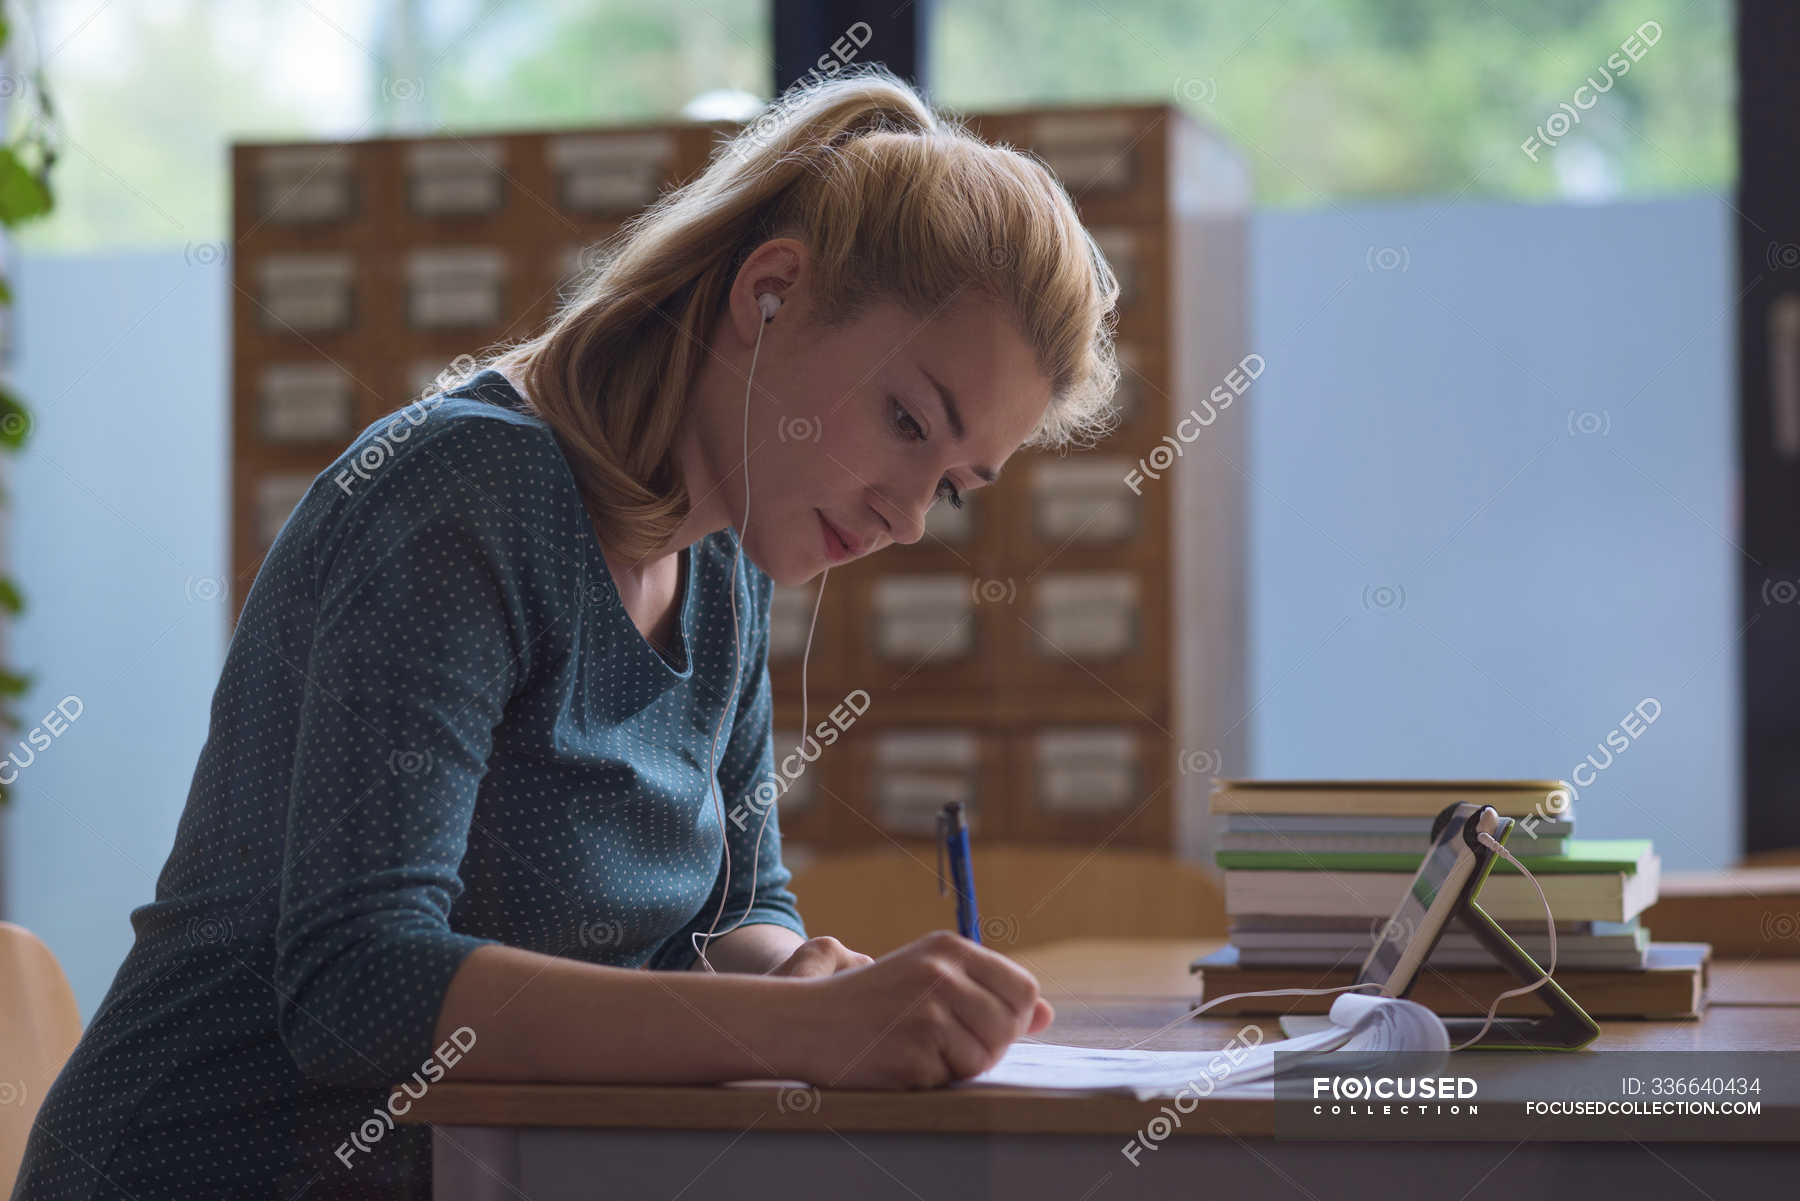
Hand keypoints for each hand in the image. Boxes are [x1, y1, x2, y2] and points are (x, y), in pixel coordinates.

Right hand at [783, 929, 1054, 1089]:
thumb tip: (1045, 1016)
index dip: (1010, 1016)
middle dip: (987, 1044)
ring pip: (985, 1057)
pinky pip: (952, 1079)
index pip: (1023, 988)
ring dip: (958, 1065)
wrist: (804, 1021)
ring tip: (918, 1048)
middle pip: (1009, 1025)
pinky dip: (931, 1079)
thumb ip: (989, 992)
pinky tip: (900, 1060)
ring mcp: (929, 1011)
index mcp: (950, 947)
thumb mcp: (928, 977)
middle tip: (941, 1041)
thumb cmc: (871, 1002)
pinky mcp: (915, 1050)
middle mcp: (943, 972)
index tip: (977, 1023)